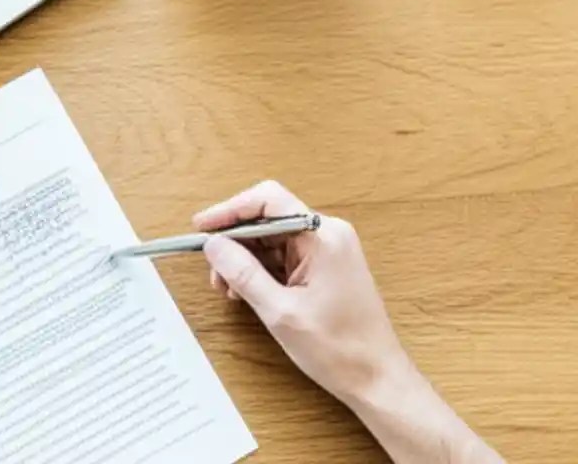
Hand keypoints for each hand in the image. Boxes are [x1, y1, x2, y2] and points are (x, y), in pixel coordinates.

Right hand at [193, 180, 410, 404]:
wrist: (376, 378)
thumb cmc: (339, 349)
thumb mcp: (280, 311)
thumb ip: (243, 273)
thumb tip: (213, 245)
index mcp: (323, 237)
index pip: (268, 200)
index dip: (230, 210)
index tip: (202, 228)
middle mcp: (328, 234)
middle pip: (267, 218)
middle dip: (235, 241)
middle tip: (213, 270)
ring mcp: (329, 249)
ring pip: (272, 239)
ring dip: (245, 259)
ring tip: (230, 288)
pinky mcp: (326, 266)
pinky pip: (284, 255)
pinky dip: (261, 269)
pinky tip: (248, 291)